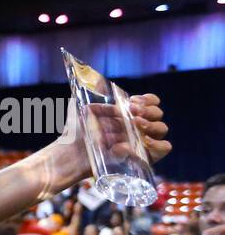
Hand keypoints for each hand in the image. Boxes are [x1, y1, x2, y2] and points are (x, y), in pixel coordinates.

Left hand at [50, 92, 169, 187]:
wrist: (70, 155)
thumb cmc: (77, 133)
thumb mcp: (83, 109)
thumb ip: (91, 93)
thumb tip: (91, 75)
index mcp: (129, 113)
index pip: (151, 102)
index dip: (147, 100)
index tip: (132, 102)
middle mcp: (139, 127)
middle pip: (158, 114)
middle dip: (147, 110)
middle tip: (132, 112)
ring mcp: (142, 143)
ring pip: (161, 128)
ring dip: (150, 124)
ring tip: (134, 125)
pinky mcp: (143, 159)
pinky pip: (164, 149)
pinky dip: (156, 144)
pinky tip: (141, 142)